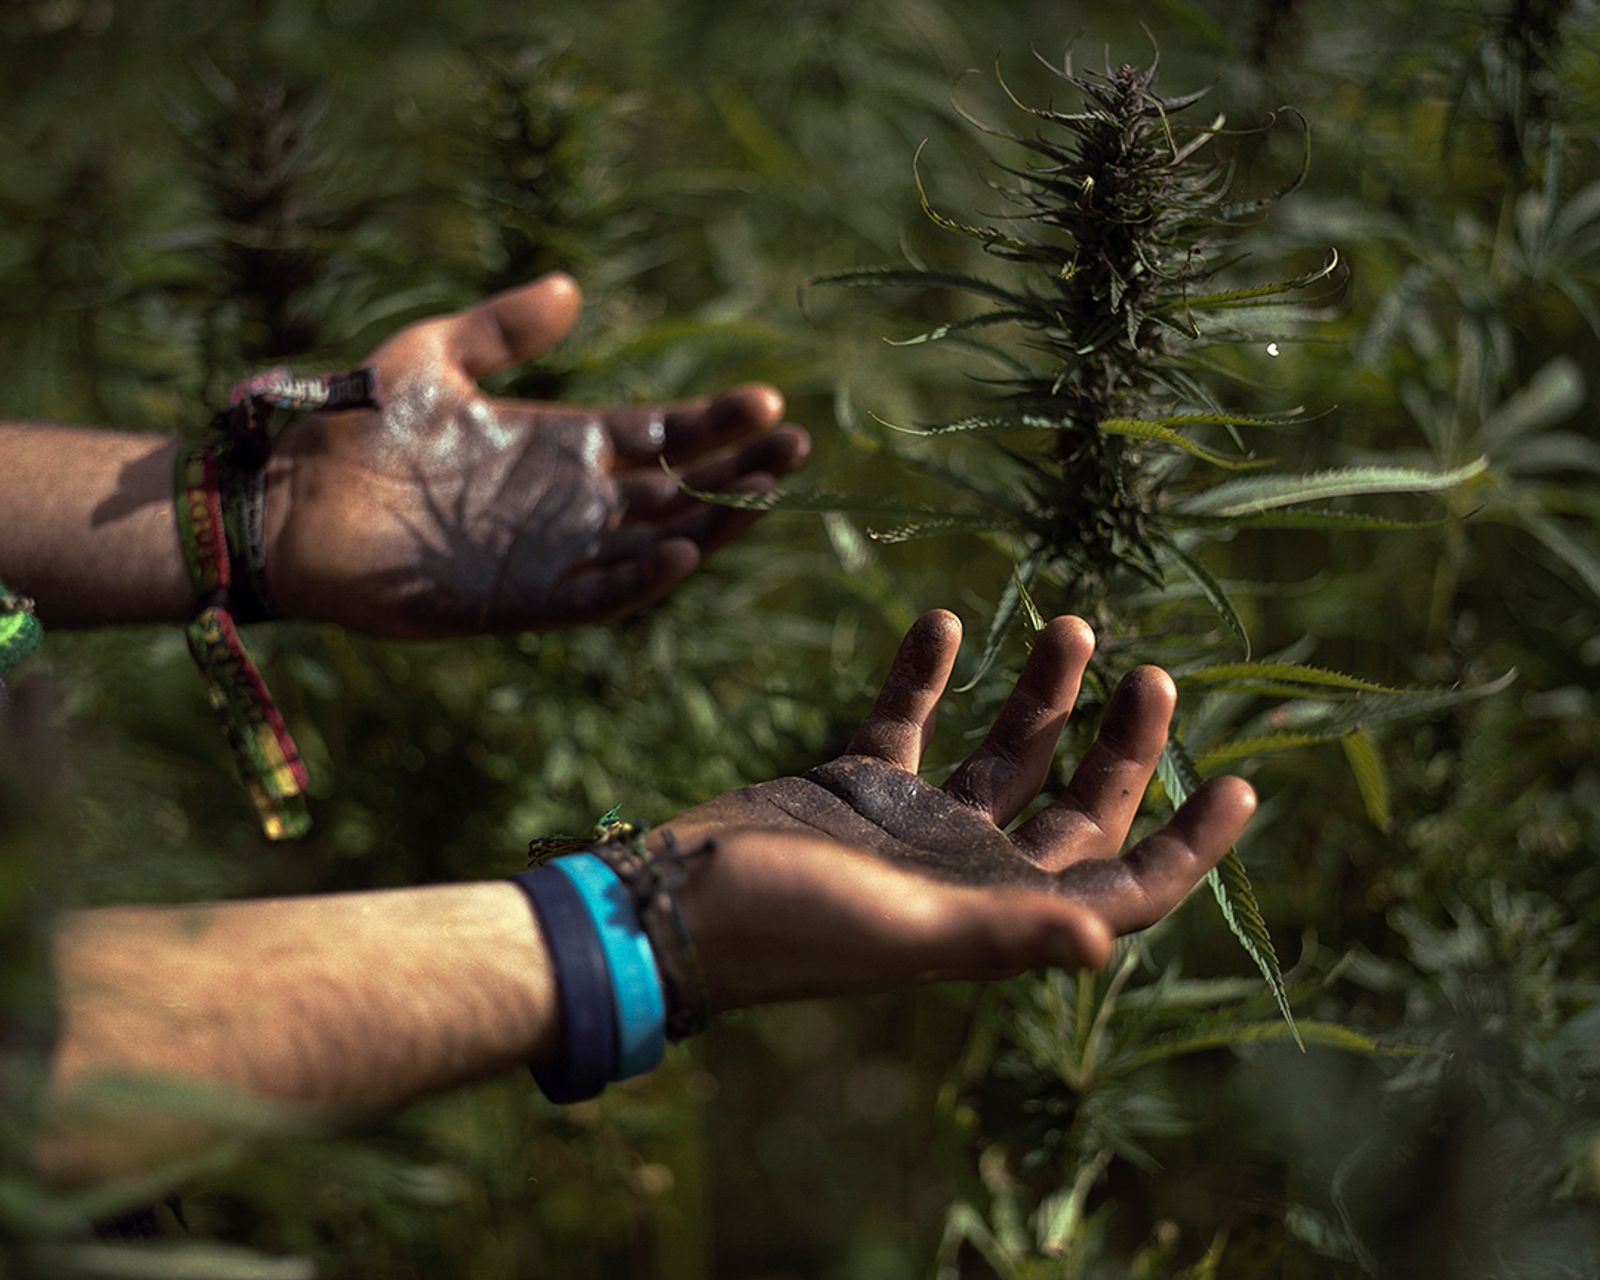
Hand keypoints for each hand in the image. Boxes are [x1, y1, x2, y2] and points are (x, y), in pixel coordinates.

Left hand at [267, 274, 808, 637]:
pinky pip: (595, 596)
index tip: (768, 402)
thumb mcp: (432, 356)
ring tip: (767, 497)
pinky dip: (639, 579)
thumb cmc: (355, 426)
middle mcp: (571, 505)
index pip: (662, 437)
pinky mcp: (518, 602)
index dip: (716, 423)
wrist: (285, 501)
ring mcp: (551, 555)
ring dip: (713, 524)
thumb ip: (503, 328)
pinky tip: (682, 552)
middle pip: (677, 492)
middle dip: (739, 473)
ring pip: (654, 545)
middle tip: (797, 449)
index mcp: (563, 446)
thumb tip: (572, 289)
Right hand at [665, 610, 1255, 1009]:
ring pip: (1005, 751)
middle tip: (1152, 672)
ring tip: (1072, 622)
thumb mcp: (907, 929)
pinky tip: (940, 619)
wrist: (675, 902)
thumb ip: (1006, 929)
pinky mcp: (858, 781)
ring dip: (1041, 692)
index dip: (1189, 846)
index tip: (1243, 783)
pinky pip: (909, 716)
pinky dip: (927, 670)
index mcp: (998, 911)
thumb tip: (1108, 941)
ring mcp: (917, 823)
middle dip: (1123, 743)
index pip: (1124, 885)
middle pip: (1079, 805)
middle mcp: (971, 868)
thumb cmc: (791, 928)